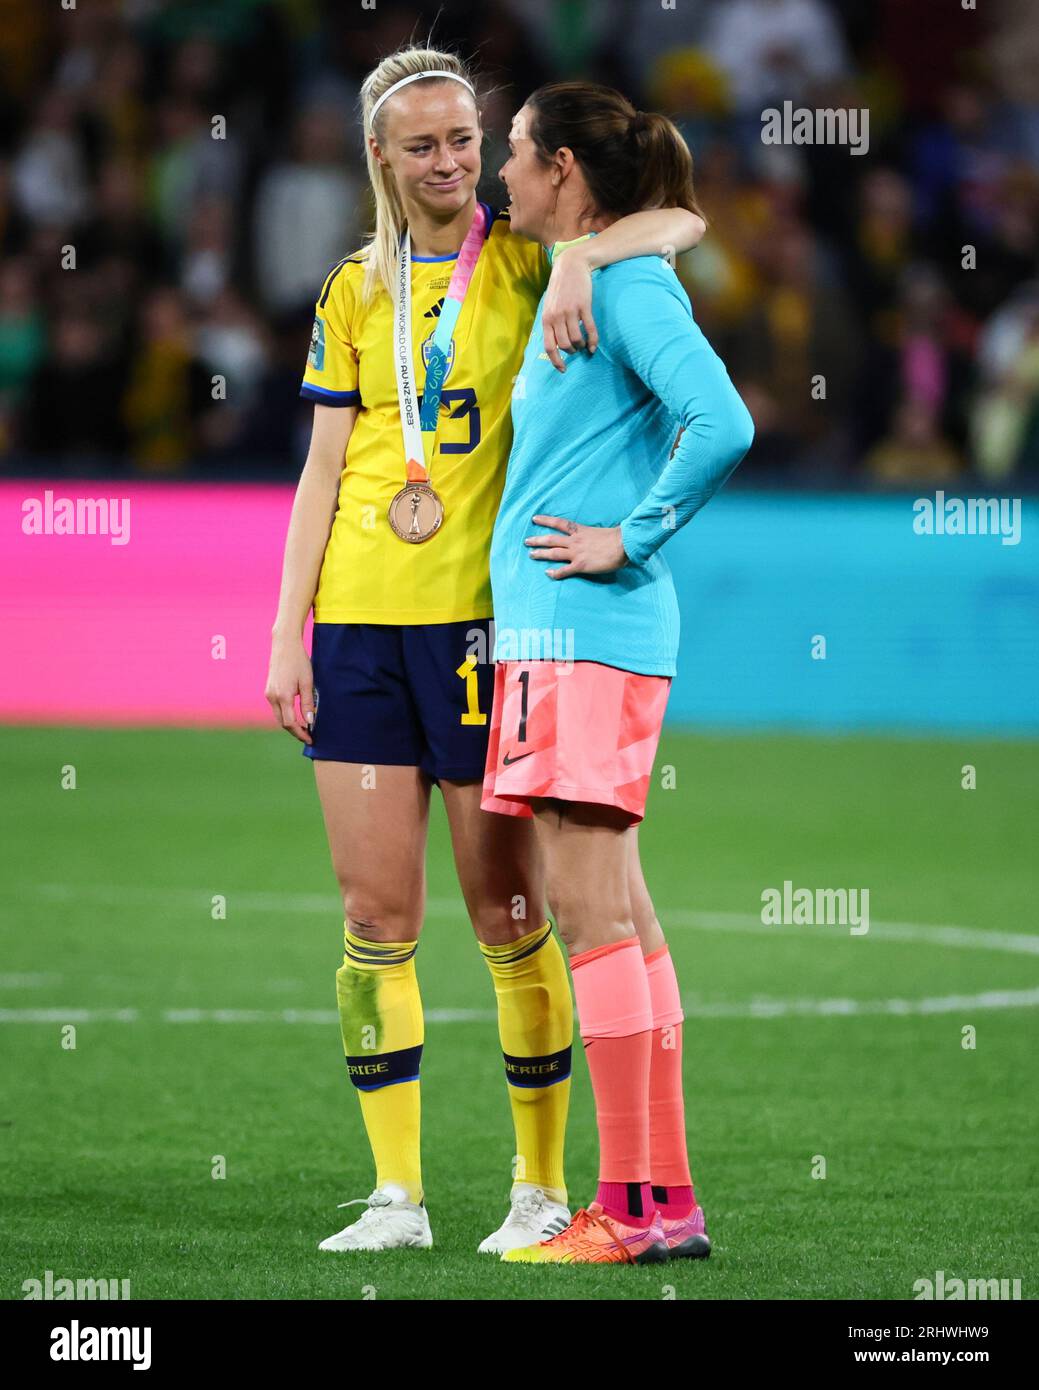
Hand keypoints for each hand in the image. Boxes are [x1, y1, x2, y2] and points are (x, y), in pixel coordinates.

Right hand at [265, 636, 315, 743]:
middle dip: (295, 731)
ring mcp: (268, 694)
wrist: (284, 645)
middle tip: (308, 735)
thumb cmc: (299, 662)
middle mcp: (272, 697)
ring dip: (290, 723)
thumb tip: (310, 721)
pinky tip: (295, 715)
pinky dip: (285, 714)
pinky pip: (276, 708)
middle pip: (282, 723)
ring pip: (278, 716)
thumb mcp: (307, 683)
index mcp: (283, 696)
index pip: (290, 723)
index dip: (300, 733)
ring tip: (304, 727)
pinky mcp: (268, 690)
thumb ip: (308, 703)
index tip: (310, 738)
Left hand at [524, 514, 627, 578]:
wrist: (623, 544)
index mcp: (580, 531)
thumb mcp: (601, 531)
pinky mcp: (581, 565)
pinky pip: (564, 570)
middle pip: (551, 539)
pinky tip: (547, 573)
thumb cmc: (617, 538)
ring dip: (541, 554)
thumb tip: (595, 537)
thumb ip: (592, 534)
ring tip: (531, 554)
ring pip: (553, 553)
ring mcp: (576, 553)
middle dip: (537, 540)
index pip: (559, 523)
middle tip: (527, 541)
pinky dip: (555, 572)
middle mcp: (575, 541)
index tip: (535, 518)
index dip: (546, 520)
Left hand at [541, 245, 598, 372]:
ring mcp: (570, 312)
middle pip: (564, 345)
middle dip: (571, 352)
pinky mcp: (583, 306)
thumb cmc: (560, 287)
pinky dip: (592, 340)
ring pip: (576, 339)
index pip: (549, 346)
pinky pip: (589, 329)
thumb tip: (555, 342)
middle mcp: (557, 317)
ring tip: (583, 344)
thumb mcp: (550, 305)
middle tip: (576, 350)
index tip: (563, 369)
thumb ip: (551, 322)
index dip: (556, 361)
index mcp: (547, 318)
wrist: (571, 265)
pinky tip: (594, 346)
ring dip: (581, 346)